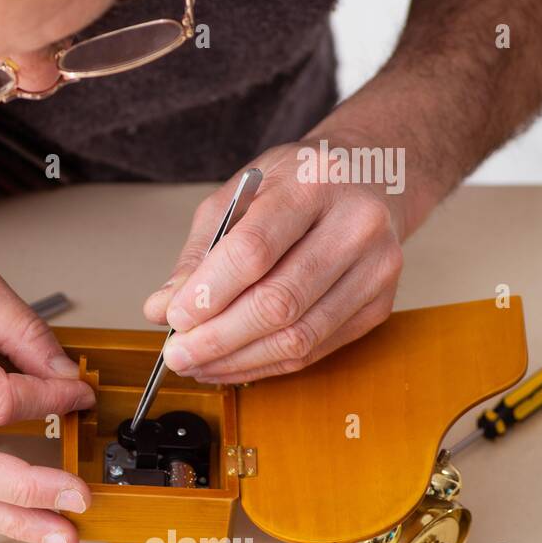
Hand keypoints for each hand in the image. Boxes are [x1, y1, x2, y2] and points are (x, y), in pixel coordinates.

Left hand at [142, 137, 407, 382]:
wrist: (371, 178)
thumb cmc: (297, 185)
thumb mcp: (237, 197)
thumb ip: (199, 253)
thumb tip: (162, 308)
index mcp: (313, 185)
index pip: (255, 250)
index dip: (209, 292)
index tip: (173, 317)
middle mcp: (356, 226)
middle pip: (279, 301)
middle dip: (218, 338)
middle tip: (177, 354)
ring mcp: (375, 269)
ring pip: (299, 336)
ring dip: (238, 360)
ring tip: (196, 364)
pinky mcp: (379, 305)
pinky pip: (314, 350)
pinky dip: (265, 365)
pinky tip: (230, 364)